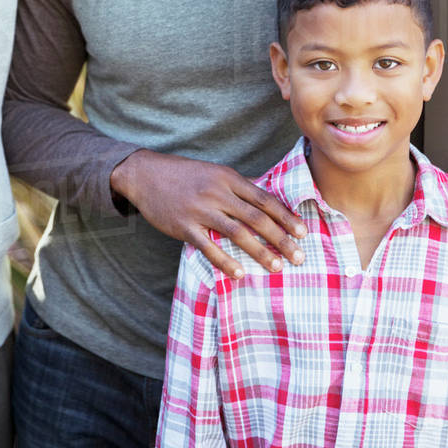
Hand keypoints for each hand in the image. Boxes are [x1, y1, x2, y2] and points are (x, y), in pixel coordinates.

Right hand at [110, 150, 306, 278]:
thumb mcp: (213, 173)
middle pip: (257, 218)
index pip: (264, 199)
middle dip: (281, 238)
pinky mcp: (184, 226)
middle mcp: (217, 192)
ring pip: (237, 233)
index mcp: (228, 178)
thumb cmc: (182, 175)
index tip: (302, 232)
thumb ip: (236, 187)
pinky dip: (225, 261)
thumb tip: (265, 201)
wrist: (144, 174)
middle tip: (298, 257)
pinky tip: (239, 274)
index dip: (286, 216)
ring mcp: (200, 209)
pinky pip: (208, 247)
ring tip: (276, 267)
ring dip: (260, 252)